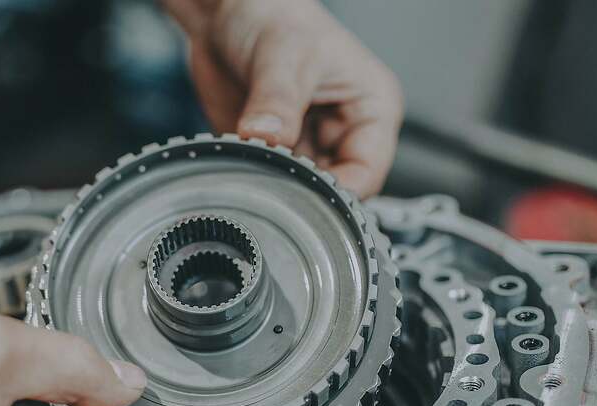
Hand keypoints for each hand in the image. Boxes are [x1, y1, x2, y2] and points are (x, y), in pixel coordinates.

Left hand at [166, 0, 403, 196]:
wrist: (225, 12)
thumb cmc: (272, 15)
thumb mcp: (281, 56)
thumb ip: (277, 101)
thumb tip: (270, 137)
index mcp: (371, 107)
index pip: (369, 171)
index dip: (340, 191)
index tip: (305, 196)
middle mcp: (344, 130)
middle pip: (335, 189)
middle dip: (304, 192)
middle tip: (272, 182)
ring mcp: (307, 144)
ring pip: (300, 192)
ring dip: (276, 188)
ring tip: (254, 168)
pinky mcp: (273, 153)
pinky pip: (268, 184)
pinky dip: (254, 182)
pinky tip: (240, 164)